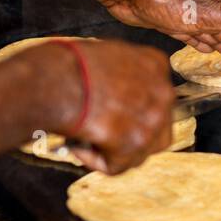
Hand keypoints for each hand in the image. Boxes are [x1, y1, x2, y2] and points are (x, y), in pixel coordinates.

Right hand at [55, 39, 174, 173]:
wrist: (58, 80)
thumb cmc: (70, 65)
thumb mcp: (107, 55)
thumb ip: (122, 75)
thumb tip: (115, 91)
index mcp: (155, 66)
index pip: (155, 98)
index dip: (132, 111)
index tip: (113, 113)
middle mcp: (162, 93)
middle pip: (155, 127)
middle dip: (130, 135)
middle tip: (104, 134)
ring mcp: (152, 119)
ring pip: (139, 151)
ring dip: (114, 152)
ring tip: (86, 139)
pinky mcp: (135, 143)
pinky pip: (117, 166)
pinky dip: (94, 161)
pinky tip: (78, 145)